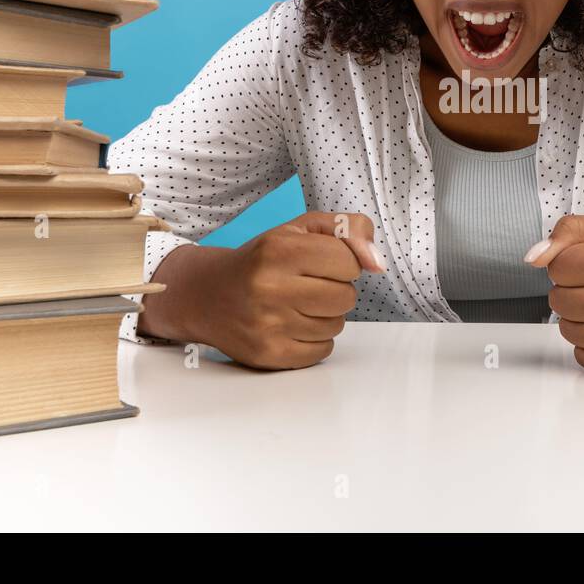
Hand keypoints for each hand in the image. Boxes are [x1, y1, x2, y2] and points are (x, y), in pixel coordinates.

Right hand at [146, 211, 384, 369]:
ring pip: (336, 325)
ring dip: (326, 315)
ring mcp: (269, 326)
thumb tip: (377, 262)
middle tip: (310, 285)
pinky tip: (292, 325)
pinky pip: (322, 351)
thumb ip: (348, 229)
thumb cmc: (262, 259)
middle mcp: (271, 288)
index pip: (350, 263)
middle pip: (346, 297)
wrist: (206, 295)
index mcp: (279, 251)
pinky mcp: (269, 355)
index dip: (342, 262)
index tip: (320, 262)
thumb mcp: (300, 229)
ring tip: (297, 304)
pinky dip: (315, 339)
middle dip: (336, 289)